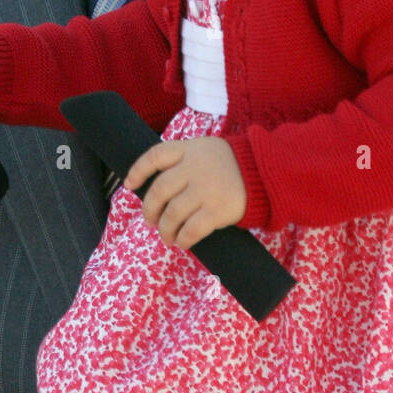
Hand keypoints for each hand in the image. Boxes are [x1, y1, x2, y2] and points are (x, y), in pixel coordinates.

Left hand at [124, 136, 247, 249]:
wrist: (263, 173)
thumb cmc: (229, 164)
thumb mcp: (205, 149)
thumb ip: (183, 160)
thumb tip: (156, 187)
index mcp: (189, 149)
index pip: (154, 156)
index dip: (138, 171)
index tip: (129, 185)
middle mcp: (194, 168)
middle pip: (159, 190)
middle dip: (149, 209)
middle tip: (150, 221)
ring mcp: (205, 189)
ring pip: (172, 213)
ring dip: (165, 229)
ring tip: (166, 237)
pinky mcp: (217, 210)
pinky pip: (191, 230)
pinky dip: (183, 239)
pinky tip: (182, 242)